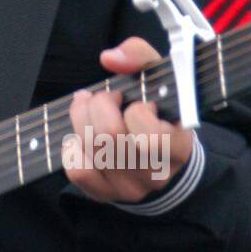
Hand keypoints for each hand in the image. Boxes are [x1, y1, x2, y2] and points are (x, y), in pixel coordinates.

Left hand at [63, 37, 193, 203]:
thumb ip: (141, 57)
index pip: (150, 137)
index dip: (136, 111)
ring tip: (86, 104)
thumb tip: (110, 58)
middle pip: (111, 138)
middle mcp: (155, 175)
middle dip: (99, 105)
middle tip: (103, 96)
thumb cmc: (161, 112)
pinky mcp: (105, 194)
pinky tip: (81, 135)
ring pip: (92, 150)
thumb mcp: (162, 79)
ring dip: (80, 118)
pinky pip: (77, 170)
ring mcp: (129, 188)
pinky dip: (72, 147)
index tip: (137, 102)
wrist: (163, 157)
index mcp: (178, 149)